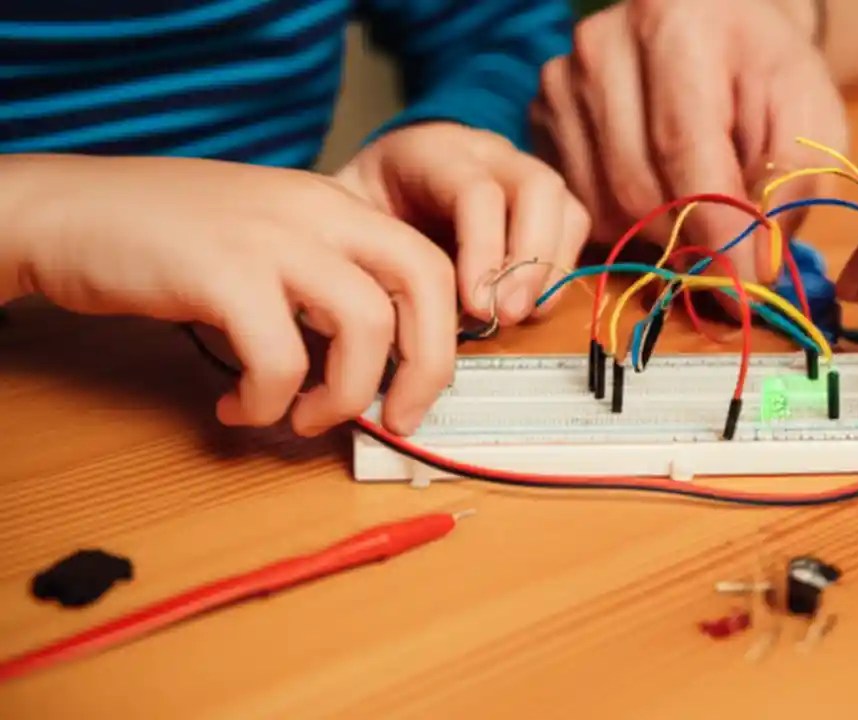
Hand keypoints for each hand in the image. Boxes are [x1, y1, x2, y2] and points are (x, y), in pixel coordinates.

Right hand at [0, 154, 455, 436]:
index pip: (429, 263)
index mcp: (333, 205)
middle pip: (424, 283)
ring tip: (301, 417)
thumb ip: (321, 285)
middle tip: (400, 419)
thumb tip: (372, 364)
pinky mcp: (220, 272)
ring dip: (344, 394)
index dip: (442, 335)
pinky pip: (280, 359)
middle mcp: (316, 211)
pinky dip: (266, 401)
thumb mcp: (266, 240)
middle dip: (428, 366)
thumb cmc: (165, 236)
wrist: (66, 209)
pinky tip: (235, 407)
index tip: (417, 386)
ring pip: (364, 325)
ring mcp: (270, 238)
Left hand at [335, 122, 589, 323]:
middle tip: (509, 314)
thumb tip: (417, 318)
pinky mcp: (546, 202)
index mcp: (435, 151)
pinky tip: (529, 306)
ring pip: (566, 208)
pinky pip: (573, 230)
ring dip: (551, 270)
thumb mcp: (353, 222)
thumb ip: (381, 256)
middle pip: (538, 188)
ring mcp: (523, 172)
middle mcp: (489, 154)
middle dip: (530, 260)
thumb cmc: (368, 207)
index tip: (477, 307)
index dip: (484, 251)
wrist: (384, 177)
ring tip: (522, 316)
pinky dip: (558, 273)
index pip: (476, 191)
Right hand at [532, 0, 846, 279]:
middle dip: (691, 240)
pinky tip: (659, 191)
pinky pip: (583, 207)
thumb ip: (791, 185)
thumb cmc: (766, 73)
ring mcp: (561, 83)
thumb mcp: (809, 116)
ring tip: (697, 204)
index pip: (684, 151)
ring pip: (607, 208)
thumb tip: (749, 271)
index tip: (745, 286)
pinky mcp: (540, 117)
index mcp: (676, 25)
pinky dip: (626, 223)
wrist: (717, 30)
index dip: (717, 231)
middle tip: (730, 248)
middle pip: (638, 188)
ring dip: (659, 234)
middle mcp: (602, 47)